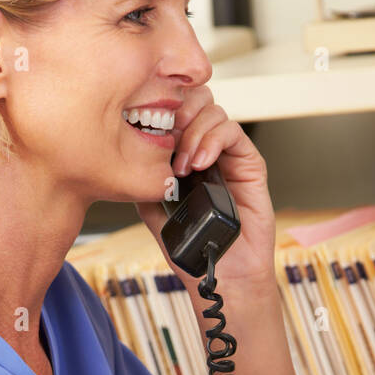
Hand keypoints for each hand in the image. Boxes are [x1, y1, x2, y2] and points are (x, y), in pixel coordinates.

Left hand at [135, 88, 275, 289]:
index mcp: (184, 155)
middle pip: (196, 101)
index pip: (175, 111)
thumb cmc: (193, 248)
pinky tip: (199, 163)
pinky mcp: (249, 164)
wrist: (222, 274)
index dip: (161, 109)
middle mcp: (207, 149)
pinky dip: (213, 140)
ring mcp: (229, 155)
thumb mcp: (154, 212)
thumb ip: (144, 183)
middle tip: (166, 136)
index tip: (146, 126)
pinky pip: (233, 132)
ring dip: (193, 132)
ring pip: (214, 112)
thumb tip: (125, 157)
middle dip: (178, 110)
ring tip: (183, 166)